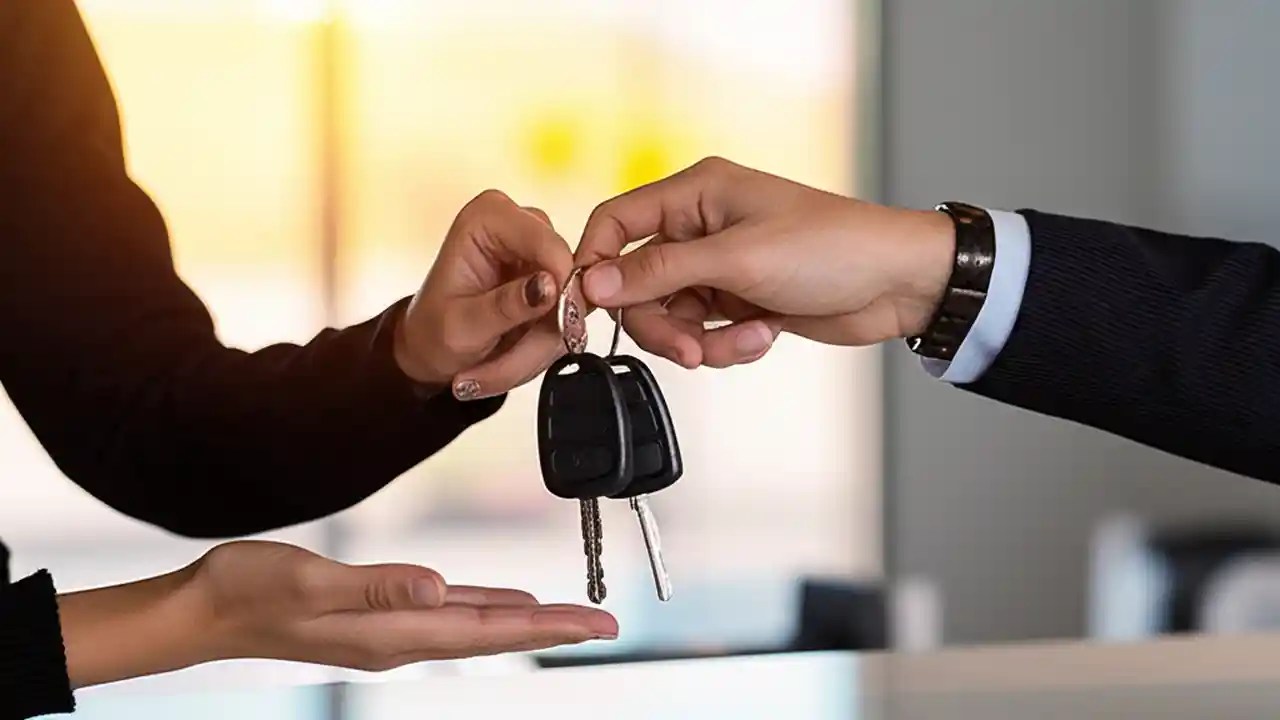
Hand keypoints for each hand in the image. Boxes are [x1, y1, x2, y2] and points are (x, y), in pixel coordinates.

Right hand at [58, 541, 616, 687]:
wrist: (203, 611)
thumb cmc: (249, 591)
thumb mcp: (311, 582)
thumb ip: (376, 586)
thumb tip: (439, 588)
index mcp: (394, 629)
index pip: (489, 628)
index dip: (547, 625)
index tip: (597, 626)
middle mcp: (400, 635)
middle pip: (494, 631)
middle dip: (553, 627)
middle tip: (606, 625)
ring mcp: (389, 627)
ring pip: (476, 623)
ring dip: (524, 619)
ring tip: (566, 616)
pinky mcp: (375, 613)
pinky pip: (447, 612)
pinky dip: (483, 607)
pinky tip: (497, 602)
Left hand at [394, 189, 573, 399]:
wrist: (430, 349)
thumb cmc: (433, 331)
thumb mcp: (463, 326)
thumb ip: (507, 305)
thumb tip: (550, 285)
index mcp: (486, 219)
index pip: (548, 242)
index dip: (559, 286)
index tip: (553, 325)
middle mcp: (516, 226)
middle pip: (565, 273)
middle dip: (548, 326)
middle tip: (516, 362)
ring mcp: (535, 252)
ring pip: (573, 299)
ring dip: (547, 340)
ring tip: (508, 363)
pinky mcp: (549, 278)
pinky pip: (570, 311)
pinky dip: (549, 341)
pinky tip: (521, 351)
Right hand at [574, 157, 955, 367]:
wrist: (897, 283)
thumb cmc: (830, 248)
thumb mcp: (738, 259)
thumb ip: (661, 272)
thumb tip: (594, 282)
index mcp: (696, 193)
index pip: (616, 222)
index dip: (596, 264)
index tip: (587, 308)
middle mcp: (701, 226)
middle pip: (638, 282)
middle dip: (660, 322)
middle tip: (688, 350)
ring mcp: (720, 267)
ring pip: (671, 315)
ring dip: (700, 340)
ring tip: (743, 343)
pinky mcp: (739, 301)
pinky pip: (704, 333)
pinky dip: (727, 345)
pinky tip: (764, 336)